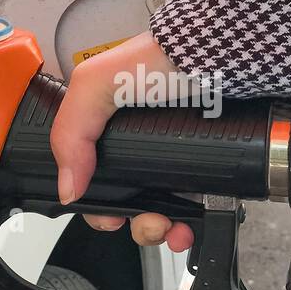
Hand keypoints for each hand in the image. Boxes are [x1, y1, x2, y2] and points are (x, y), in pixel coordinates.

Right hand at [50, 31, 194, 251]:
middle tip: (148, 222)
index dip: (98, 206)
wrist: (222, 58)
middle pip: (129, 205)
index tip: (109, 218)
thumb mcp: (99, 83)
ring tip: (171, 228)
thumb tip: (68, 188)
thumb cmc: (164, 58)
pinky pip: (195, 211)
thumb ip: (72, 130)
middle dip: (135, 225)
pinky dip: (189, 227)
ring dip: (160, 231)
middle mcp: (141, 148)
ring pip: (161, 214)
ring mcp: (176, 160)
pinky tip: (189, 229)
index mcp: (109, 132)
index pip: (93, 180)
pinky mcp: (207, 169)